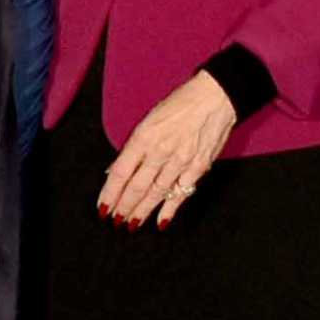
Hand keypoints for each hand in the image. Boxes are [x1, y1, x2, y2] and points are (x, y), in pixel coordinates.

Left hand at [99, 72, 238, 230]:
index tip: (103, 207)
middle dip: (124, 206)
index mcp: (144, 136)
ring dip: (142, 211)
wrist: (217, 96)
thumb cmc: (182, 104)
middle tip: (115, 220)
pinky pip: (181, 193)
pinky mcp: (199, 166)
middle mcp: (161, 151)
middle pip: (136, 186)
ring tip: (131, 224)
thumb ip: (136, 145)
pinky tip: (160, 222)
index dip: (110, 193)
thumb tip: (118, 169)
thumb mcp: (150, 118)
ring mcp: (181, 160)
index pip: (120, 172)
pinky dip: (170, 209)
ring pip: (157, 193)